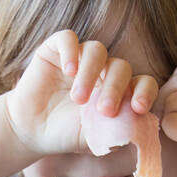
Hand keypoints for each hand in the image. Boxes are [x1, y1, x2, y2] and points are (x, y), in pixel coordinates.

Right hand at [4, 30, 158, 155]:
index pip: (143, 82)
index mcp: (119, 90)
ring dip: (90, 74)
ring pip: (97, 50)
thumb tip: (137, 135)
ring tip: (78, 99)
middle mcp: (103, 71)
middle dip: (115, 88)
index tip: (138, 108)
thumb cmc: (67, 134)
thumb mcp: (96, 138)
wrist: (31, 131)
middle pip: (121, 66)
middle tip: (103, 110)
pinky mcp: (55, 50)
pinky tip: (68, 71)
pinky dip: (71, 52)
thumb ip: (117, 133)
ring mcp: (80, 58)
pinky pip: (68, 38)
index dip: (145, 92)